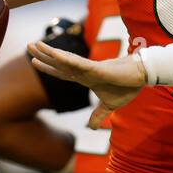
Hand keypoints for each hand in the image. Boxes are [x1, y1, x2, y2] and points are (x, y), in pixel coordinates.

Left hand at [29, 40, 145, 127]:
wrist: (143, 77)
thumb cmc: (127, 86)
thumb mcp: (110, 105)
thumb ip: (98, 115)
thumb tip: (91, 128)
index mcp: (86, 78)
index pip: (62, 72)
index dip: (48, 67)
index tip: (33, 61)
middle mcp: (84, 70)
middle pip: (59, 63)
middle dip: (43, 54)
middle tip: (28, 45)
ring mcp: (90, 68)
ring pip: (65, 60)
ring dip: (50, 52)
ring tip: (35, 44)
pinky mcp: (98, 69)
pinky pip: (79, 64)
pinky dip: (66, 59)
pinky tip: (55, 54)